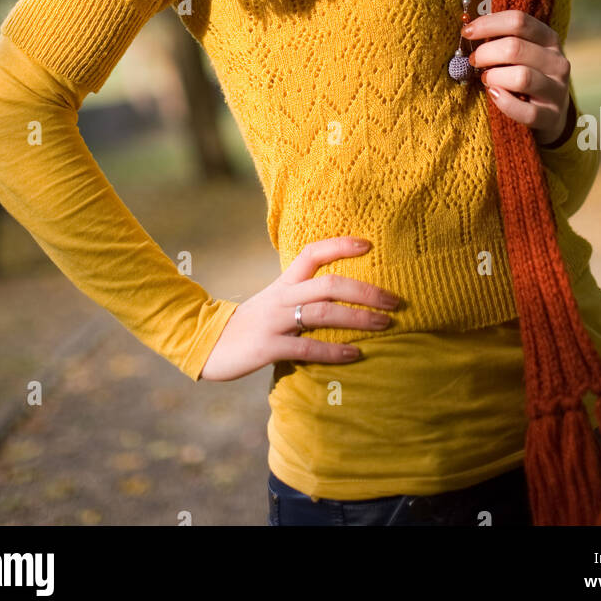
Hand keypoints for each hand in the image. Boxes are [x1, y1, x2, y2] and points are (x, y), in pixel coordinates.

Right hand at [198, 236, 399, 381]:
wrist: (205, 343)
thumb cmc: (249, 323)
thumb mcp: (274, 301)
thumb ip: (302, 295)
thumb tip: (341, 295)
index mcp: (284, 282)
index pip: (314, 252)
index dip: (341, 245)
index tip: (369, 245)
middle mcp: (282, 297)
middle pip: (329, 283)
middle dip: (366, 291)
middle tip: (395, 300)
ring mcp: (275, 321)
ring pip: (323, 313)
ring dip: (359, 318)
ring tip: (386, 324)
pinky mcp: (269, 347)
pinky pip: (308, 347)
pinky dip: (336, 351)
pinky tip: (356, 355)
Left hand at [463, 9, 570, 145]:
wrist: (551, 113)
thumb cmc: (527, 76)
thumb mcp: (523, 53)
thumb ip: (503, 39)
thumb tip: (470, 28)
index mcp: (549, 39)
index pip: (518, 21)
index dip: (488, 24)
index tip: (467, 32)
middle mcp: (557, 61)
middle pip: (515, 48)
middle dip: (486, 53)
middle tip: (474, 60)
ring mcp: (557, 90)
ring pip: (522, 77)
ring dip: (494, 77)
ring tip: (486, 79)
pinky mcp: (552, 116)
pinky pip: (526, 111)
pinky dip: (504, 102)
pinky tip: (494, 95)